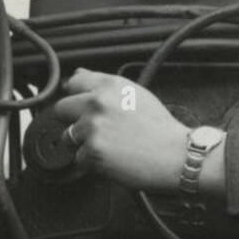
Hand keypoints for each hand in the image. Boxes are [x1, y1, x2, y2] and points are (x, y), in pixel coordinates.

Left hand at [53, 69, 189, 193]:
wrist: (177, 156)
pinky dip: (93, 163)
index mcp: (110, 85)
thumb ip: (105, 86)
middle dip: (73, 121)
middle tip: (96, 132)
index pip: (73, 83)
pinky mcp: (92, 152)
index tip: (82, 107)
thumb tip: (78, 75)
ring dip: (82, 145)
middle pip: (61, 110)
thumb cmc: (162, 129)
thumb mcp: (137, 94)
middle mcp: (98, 102)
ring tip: (109, 147)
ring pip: (67, 137)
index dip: (77, 97)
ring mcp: (93, 127)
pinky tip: (114, 159)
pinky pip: (79, 159)